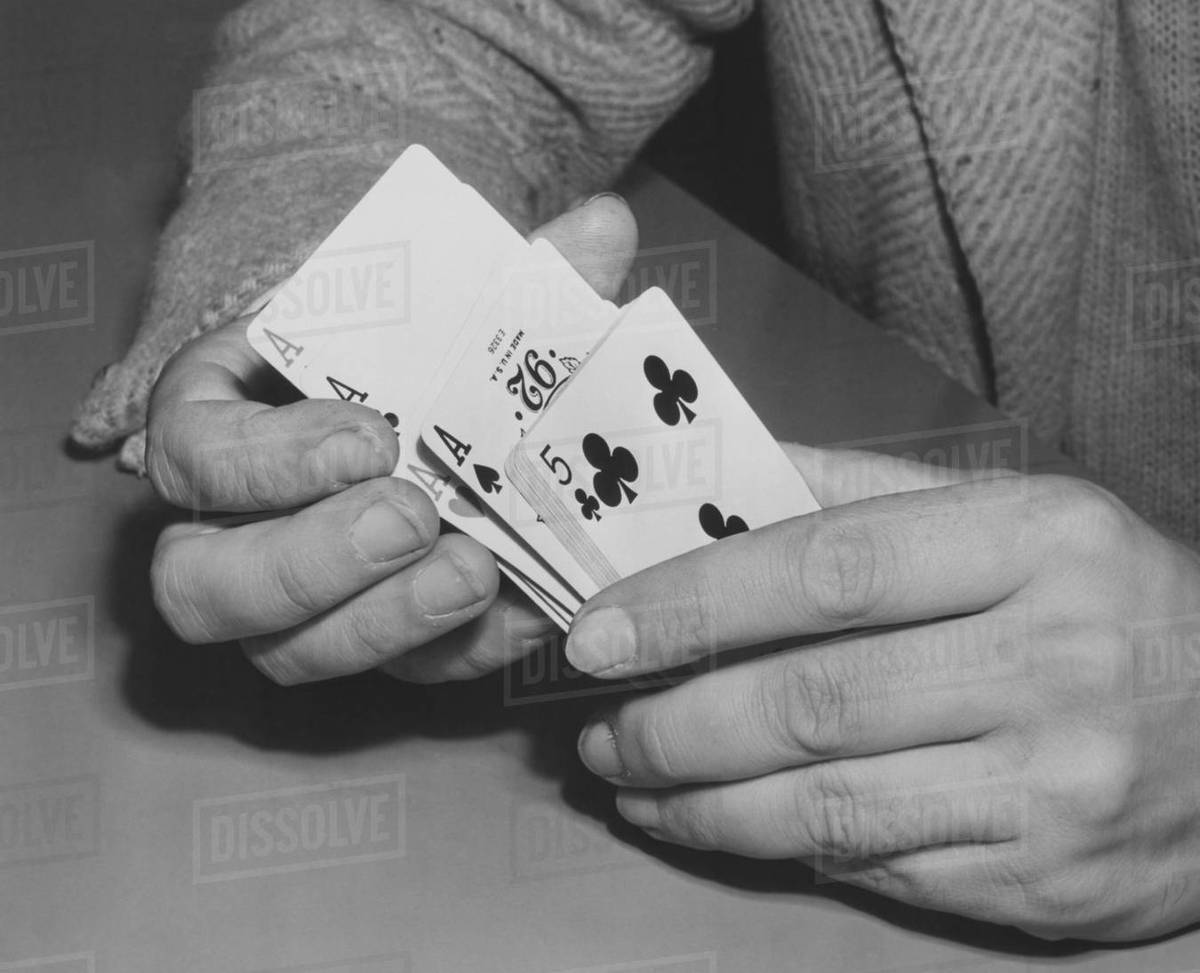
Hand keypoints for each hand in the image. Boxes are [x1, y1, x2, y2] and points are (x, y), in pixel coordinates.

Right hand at [145, 193, 637, 684]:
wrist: (443, 408)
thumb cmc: (422, 351)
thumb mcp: (452, 303)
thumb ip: (517, 275)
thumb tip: (603, 227)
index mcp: (226, 423)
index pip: (198, 456)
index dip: (271, 460)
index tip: (374, 436)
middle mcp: (235, 530)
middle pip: (204, 587)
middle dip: (310, 562)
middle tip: (414, 517)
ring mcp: (301, 604)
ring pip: (291, 652)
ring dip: (386, 622)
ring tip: (476, 571)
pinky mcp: (378, 643)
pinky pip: (405, 675)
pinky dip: (470, 648)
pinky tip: (530, 608)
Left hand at [565, 445, 1199, 940]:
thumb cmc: (1108, 603)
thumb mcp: (1018, 517)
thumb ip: (871, 492)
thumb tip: (728, 483)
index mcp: (1040, 540)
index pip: (826, 566)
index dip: (693, 601)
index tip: (599, 629)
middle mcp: (1055, 660)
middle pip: (812, 699)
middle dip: (674, 718)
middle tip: (600, 719)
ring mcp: (1056, 784)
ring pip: (827, 802)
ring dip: (700, 796)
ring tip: (630, 774)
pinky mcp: (1048, 877)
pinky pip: (874, 863)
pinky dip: (772, 842)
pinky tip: (717, 821)